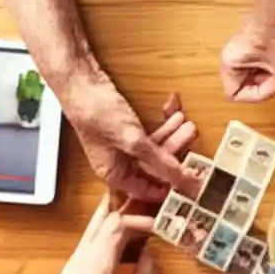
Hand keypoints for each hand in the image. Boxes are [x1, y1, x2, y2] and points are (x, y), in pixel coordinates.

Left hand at [33, 196, 158, 273]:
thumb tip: (153, 258)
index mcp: (97, 263)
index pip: (118, 224)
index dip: (140, 219)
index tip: (158, 225)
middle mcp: (83, 256)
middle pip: (103, 217)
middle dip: (125, 208)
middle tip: (145, 204)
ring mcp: (75, 260)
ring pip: (95, 227)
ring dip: (116, 221)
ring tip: (137, 222)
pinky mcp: (72, 268)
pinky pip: (91, 241)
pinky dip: (108, 235)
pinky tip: (121, 247)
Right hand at [67, 79, 198, 200]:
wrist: (81, 82)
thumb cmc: (97, 114)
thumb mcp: (135, 142)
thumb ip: (164, 164)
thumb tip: (187, 183)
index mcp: (115, 175)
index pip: (149, 191)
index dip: (171, 186)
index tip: (192, 179)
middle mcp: (118, 164)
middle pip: (155, 168)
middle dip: (176, 153)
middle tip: (191, 142)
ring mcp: (122, 146)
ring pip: (155, 148)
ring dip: (173, 135)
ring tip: (187, 124)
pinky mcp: (126, 130)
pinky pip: (151, 133)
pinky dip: (164, 125)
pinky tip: (174, 114)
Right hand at [220, 18, 274, 104]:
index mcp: (229, 66)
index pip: (236, 95)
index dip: (259, 94)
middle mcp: (231, 59)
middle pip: (248, 86)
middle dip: (268, 82)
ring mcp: (241, 50)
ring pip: (257, 75)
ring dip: (273, 73)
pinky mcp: (253, 44)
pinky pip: (262, 63)